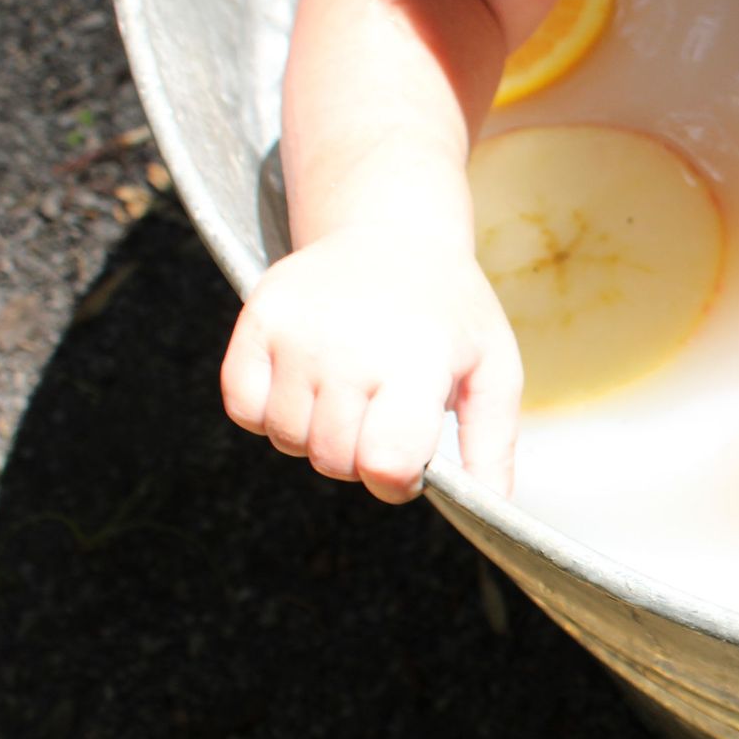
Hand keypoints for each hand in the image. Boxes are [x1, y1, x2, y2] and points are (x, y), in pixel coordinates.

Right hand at [221, 233, 522, 502]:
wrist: (393, 233)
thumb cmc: (450, 312)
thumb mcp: (493, 369)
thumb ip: (493, 443)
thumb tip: (493, 505)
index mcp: (415, 361)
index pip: (383, 463)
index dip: (396, 483)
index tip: (410, 463)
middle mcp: (350, 347)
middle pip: (334, 460)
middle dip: (361, 460)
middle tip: (384, 419)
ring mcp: (297, 332)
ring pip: (288, 440)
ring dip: (317, 437)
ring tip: (351, 396)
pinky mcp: (258, 320)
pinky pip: (244, 410)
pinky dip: (269, 415)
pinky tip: (307, 387)